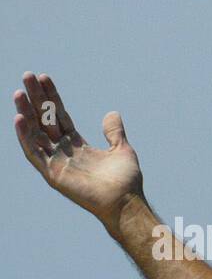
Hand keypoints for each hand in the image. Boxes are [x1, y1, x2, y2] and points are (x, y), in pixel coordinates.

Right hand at [13, 72, 143, 226]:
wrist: (126, 202)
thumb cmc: (125, 181)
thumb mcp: (122, 149)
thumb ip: (114, 132)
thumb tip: (112, 113)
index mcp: (77, 145)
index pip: (59, 115)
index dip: (52, 97)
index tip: (44, 78)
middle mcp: (63, 151)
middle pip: (45, 120)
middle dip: (36, 98)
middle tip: (27, 76)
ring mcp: (56, 162)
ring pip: (35, 133)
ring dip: (25, 113)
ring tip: (19, 93)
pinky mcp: (52, 174)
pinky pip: (34, 153)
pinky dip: (25, 137)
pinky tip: (19, 118)